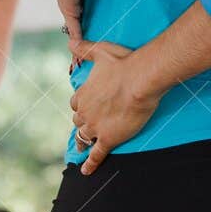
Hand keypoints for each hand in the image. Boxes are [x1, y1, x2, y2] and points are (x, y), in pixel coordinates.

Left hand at [70, 39, 161, 174]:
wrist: (140, 79)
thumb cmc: (124, 63)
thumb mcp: (100, 51)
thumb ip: (84, 48)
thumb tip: (70, 40)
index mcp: (83, 94)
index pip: (76, 103)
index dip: (81, 105)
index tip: (85, 106)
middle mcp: (85, 112)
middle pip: (79, 121)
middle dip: (82, 123)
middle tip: (87, 127)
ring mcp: (96, 127)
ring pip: (84, 138)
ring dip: (83, 142)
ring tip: (82, 147)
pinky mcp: (108, 139)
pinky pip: (96, 154)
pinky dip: (90, 164)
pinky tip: (86, 170)